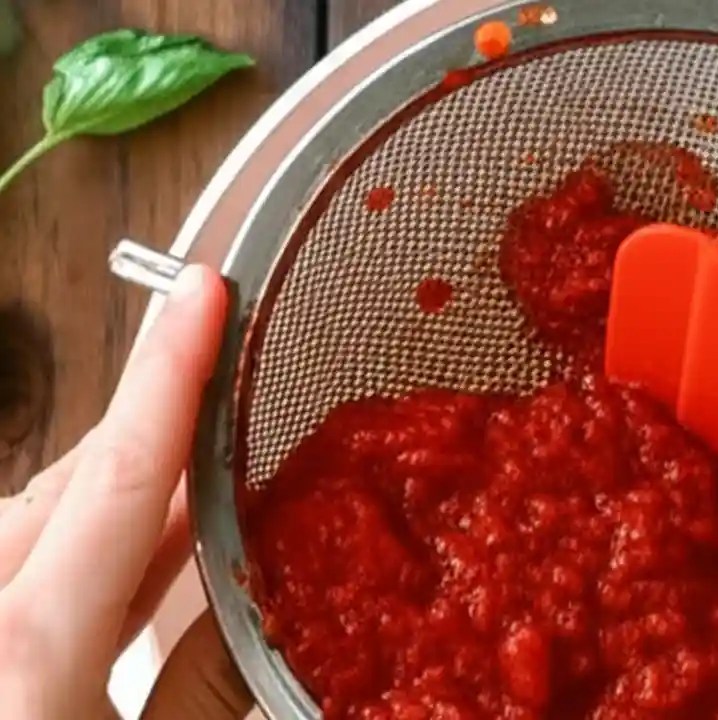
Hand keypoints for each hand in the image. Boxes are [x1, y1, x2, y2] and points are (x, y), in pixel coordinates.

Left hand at [0, 265, 250, 718]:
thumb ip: (205, 685)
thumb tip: (264, 610)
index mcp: (29, 644)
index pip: (122, 473)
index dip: (171, 370)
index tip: (205, 289)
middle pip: (78, 478)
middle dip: (159, 439)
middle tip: (238, 410)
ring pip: (39, 507)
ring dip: (117, 493)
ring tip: (195, 503)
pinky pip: (16, 547)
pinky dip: (75, 538)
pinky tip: (127, 557)